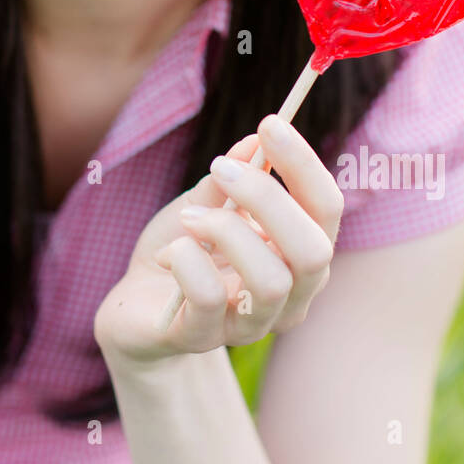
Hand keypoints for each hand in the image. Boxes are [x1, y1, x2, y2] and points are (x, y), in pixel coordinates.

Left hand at [93, 115, 342, 363]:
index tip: (270, 124)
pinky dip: (186, 259)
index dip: (304, 165)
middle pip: (314, 250)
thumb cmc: (183, 248)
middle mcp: (290, 296)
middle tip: (220, 166)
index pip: (327, 210)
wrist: (136, 304)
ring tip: (189, 219)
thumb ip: (231, 179)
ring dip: (224, 230)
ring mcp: (251, 325)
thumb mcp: (206, 204)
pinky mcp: (204, 339)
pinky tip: (170, 254)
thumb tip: (255, 140)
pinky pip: (208, 297)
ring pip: (271, 281)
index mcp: (299, 254)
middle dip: (268, 198)